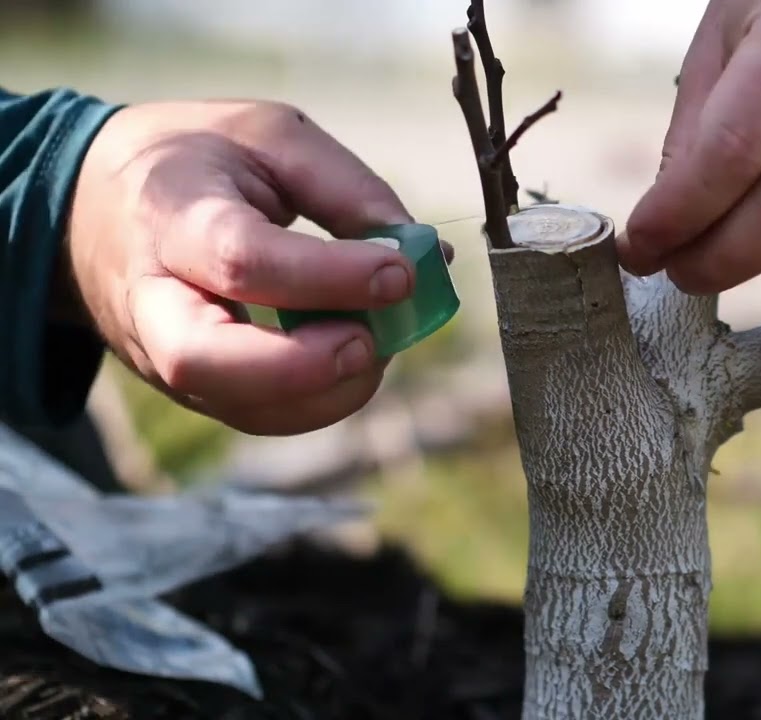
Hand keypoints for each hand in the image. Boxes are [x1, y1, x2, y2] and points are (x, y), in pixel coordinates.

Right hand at [66, 100, 434, 435]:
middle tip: (369, 343)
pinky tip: (352, 357)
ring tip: (374, 343)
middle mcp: (152, 295)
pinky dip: (319, 400)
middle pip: (201, 359)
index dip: (329, 276)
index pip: (241, 259)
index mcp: (171, 211)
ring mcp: (163, 353)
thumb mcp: (272, 137)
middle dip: (300, 368)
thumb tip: (424, 257)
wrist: (94, 202)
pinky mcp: (190, 386)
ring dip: (325, 392)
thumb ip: (348, 190)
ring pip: (235, 406)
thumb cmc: (197, 161)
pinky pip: (258, 415)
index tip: (400, 274)